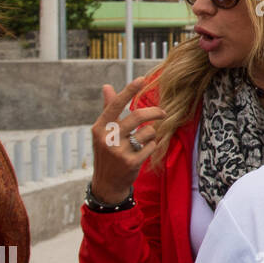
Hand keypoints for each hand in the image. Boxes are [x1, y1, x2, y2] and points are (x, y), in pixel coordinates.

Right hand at [89, 78, 165, 204]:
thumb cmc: (107, 153)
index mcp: (99, 127)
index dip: (129, 90)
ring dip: (152, 134)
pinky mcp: (130, 162)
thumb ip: (109, 110)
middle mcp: (107, 138)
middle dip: (155, 112)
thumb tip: (107, 86)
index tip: (141, 79)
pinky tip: (144, 151)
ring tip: (144, 140)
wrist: (107, 183)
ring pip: (148, 131)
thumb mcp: (103, 132)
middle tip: (163, 112)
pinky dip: (152, 146)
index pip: (116, 104)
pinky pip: (152, 146)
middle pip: (138, 116)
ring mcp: (118, 151)